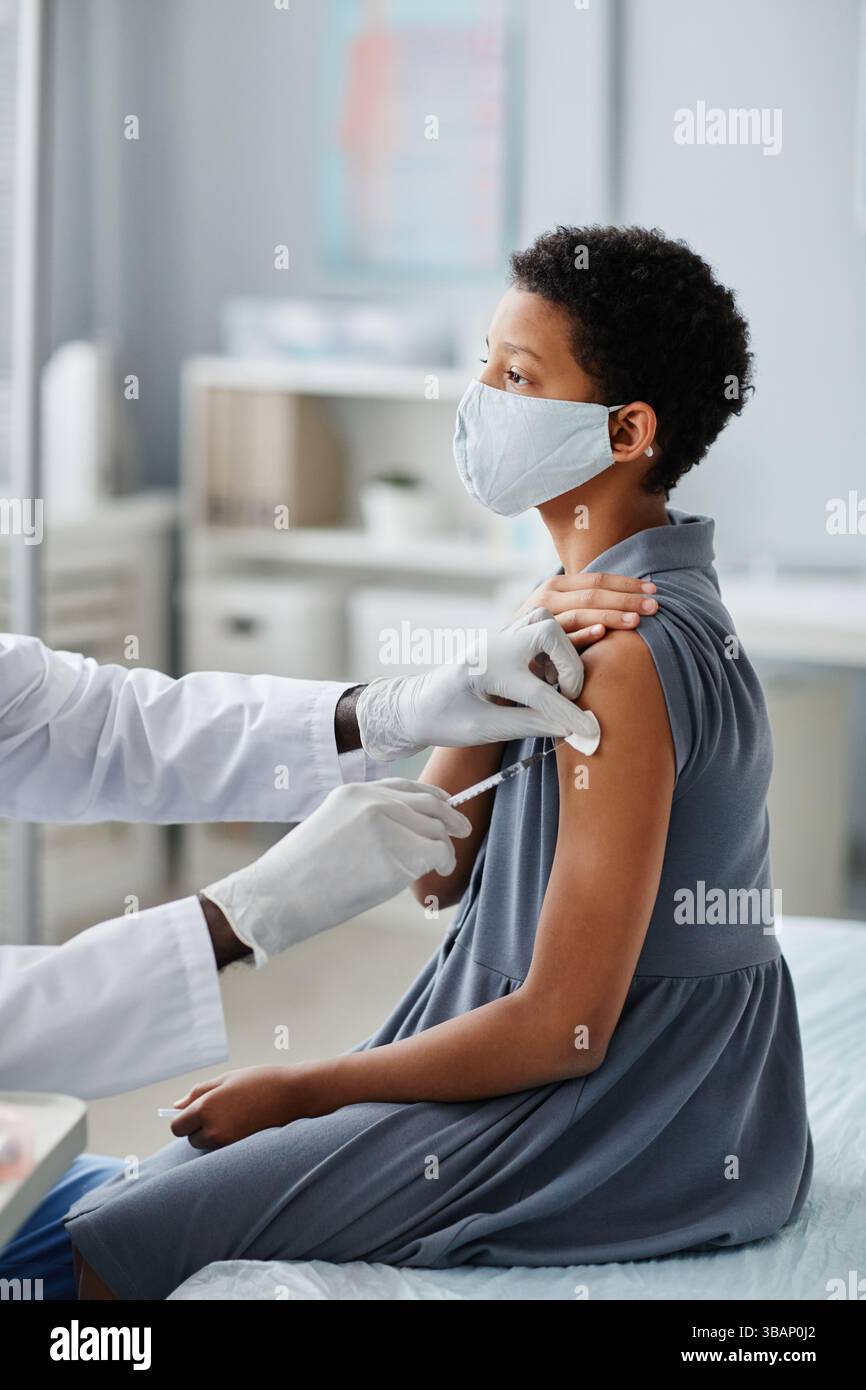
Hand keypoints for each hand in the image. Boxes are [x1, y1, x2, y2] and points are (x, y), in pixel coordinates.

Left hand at [170, 1065, 320, 1148]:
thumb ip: (198, 1092)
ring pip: (207, 1145)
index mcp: (206, 1108)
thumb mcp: (226, 1079)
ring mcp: (228, 1143)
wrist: (294, 1095)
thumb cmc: (260, 1081)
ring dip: (212, 1134)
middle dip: (199, 1127)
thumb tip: (176, 1106)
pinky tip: (243, 1124)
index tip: (193, 1112)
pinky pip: (223, 1150)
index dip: (183, 1119)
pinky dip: (227, 1140)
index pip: (177, 1126)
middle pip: (191, 1138)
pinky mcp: (241, 1151)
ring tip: (234, 1116)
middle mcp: (214, 1130)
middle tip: (220, 1110)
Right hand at [203, 779, 470, 965]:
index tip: (445, 804)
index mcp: (355, 792)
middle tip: (462, 829)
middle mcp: (374, 802)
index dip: (431, 795)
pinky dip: (442, 864)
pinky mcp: (398, 855)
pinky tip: (436, 873)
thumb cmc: (298, 873)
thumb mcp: (330, 826)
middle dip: (449, 817)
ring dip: (443, 848)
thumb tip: (402, 833)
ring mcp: (388, 826)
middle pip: (429, 804)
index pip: (405, 786)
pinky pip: (437, 854)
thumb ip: (366, 821)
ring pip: (437, 831)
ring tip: (440, 864)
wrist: (278, 894)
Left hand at [355, 607, 598, 760]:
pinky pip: (537, 628)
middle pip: (547, 630)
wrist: (414, 705)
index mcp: (485, 669)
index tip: (588, 731)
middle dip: (569, 664)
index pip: (538, 692)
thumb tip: (568, 727)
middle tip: (569, 696)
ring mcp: (498, 638)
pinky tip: (545, 676)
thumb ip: (527, 725)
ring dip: (561, 651)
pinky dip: (552, 649)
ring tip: (558, 684)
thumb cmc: (442, 720)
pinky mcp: (502, 640)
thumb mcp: (482, 730)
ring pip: (544, 621)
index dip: (568, 713)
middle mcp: (494, 645)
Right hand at [519, 573, 657, 648]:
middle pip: (594, 594)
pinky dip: (582, 634)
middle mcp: (548, 597)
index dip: (627, 583)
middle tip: (654, 606)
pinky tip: (602, 633)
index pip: (598, 579)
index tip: (653, 589)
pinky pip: (563, 638)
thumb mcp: (560, 608)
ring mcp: (541, 619)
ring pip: (581, 613)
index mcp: (557, 585)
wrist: (504, 653)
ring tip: (636, 620)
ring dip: (610, 615)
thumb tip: (630, 595)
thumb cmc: (542, 630)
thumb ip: (585, 600)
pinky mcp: (537, 642)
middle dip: (627, 599)